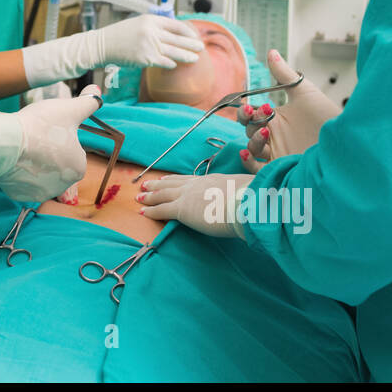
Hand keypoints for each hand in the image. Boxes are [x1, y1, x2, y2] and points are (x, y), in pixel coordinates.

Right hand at [0, 86, 99, 201]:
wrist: (6, 142)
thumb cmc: (41, 126)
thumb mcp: (69, 109)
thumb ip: (88, 102)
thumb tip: (97, 90)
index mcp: (78, 168)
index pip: (73, 152)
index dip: (61, 139)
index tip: (49, 132)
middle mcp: (62, 186)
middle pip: (56, 165)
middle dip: (48, 154)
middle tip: (35, 139)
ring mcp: (39, 193)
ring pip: (39, 175)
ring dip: (34, 165)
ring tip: (24, 148)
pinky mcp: (19, 195)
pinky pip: (22, 183)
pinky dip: (19, 173)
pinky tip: (15, 160)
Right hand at [95, 14, 203, 68]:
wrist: (102, 45)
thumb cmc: (119, 35)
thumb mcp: (138, 23)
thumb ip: (154, 26)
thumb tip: (173, 33)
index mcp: (150, 20)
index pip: (175, 24)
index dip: (188, 31)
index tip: (194, 36)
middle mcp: (151, 31)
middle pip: (177, 38)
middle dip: (191, 44)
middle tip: (201, 47)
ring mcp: (149, 45)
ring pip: (174, 51)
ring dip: (186, 55)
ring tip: (195, 58)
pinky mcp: (145, 58)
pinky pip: (163, 61)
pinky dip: (170, 63)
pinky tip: (175, 64)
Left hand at [137, 172, 251, 237]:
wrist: (245, 202)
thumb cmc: (251, 200)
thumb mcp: (248, 192)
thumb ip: (242, 195)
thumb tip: (249, 201)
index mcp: (212, 180)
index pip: (189, 180)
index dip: (176, 179)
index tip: (166, 178)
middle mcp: (197, 185)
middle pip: (172, 183)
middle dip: (158, 184)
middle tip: (146, 184)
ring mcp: (188, 196)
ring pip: (163, 194)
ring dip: (150, 195)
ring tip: (139, 196)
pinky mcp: (182, 209)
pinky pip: (161, 209)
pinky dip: (150, 210)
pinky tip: (142, 212)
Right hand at [236, 50, 340, 171]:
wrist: (345, 139)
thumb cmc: (327, 115)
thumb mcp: (304, 92)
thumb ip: (284, 74)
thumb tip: (271, 51)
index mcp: (276, 118)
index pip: (250, 116)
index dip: (245, 112)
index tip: (251, 107)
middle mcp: (274, 136)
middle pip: (248, 130)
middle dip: (248, 122)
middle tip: (257, 116)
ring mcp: (277, 152)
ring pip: (252, 147)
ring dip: (253, 139)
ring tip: (266, 133)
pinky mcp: (281, 167)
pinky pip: (256, 168)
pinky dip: (248, 162)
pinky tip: (248, 152)